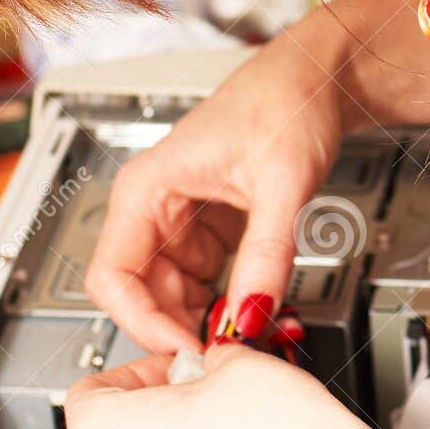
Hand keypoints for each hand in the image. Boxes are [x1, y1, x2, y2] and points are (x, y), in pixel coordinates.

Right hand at [86, 23, 347, 353]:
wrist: (317, 79)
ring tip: (246, 330)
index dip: (142, 322)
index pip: (112, 277)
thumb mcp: (282, 181)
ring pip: (174, 295)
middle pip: (142, 294)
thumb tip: (251, 314)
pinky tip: (253, 308)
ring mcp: (182, 222)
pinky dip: (226, 303)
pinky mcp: (211, 231)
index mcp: (147, 188)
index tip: (185, 346)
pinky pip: (204, 283)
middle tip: (224, 349)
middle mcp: (155, 207)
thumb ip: (267, 254)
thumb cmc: (286, 100)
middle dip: (179, 327)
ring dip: (205, 319)